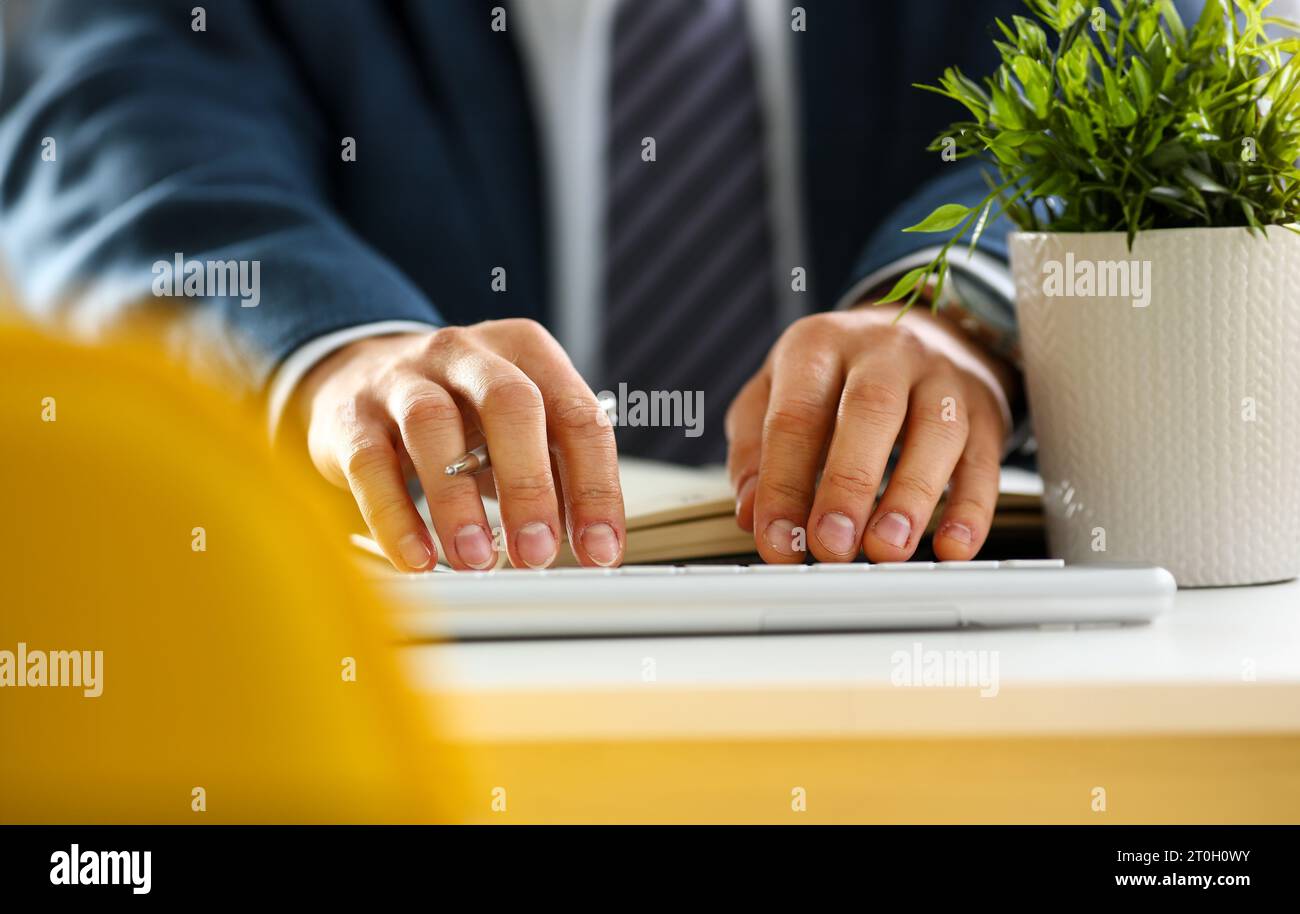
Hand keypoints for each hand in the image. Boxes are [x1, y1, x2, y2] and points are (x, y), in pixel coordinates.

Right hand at [295, 320, 624, 571]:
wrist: (356, 376)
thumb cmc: (458, 412)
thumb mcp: (515, 426)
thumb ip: (555, 470)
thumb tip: (588, 544)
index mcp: (526, 350)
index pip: (578, 415)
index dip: (595, 488)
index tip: (600, 550)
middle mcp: (467, 353)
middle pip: (510, 404)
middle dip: (530, 486)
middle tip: (537, 554)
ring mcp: (404, 379)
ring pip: (433, 426)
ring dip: (458, 503)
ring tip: (475, 560)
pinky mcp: (352, 416)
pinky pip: (371, 464)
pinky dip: (395, 517)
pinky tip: (418, 558)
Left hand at [726, 303, 1017, 563]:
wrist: (918, 331)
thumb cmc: (834, 377)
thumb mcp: (773, 393)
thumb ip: (753, 451)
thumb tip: (752, 514)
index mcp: (818, 345)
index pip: (796, 415)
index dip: (783, 482)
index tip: (777, 539)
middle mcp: (884, 353)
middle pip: (871, 410)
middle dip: (848, 485)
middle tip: (831, 546)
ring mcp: (940, 377)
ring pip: (937, 430)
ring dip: (912, 497)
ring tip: (886, 549)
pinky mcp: (984, 410)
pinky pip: (984, 458)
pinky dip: (972, 507)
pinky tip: (951, 545)